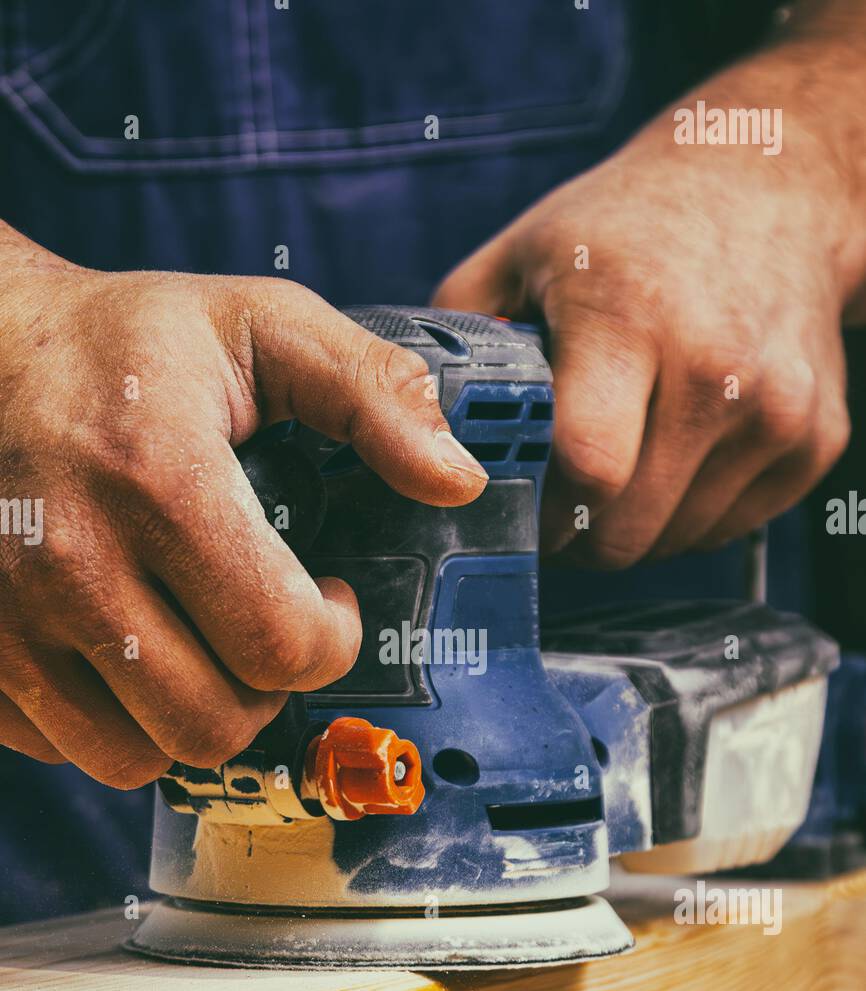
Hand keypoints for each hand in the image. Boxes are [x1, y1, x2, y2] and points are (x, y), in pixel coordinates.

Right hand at [0, 226, 485, 785]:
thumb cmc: (122, 344)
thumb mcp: (258, 327)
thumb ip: (371, 393)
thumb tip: (456, 479)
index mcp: (157, 482)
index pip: (280, 645)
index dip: (330, 635)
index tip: (325, 594)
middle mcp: (70, 562)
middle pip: (214, 724)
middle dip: (266, 689)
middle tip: (263, 627)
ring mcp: (6, 619)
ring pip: (135, 760)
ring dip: (187, 717)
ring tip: (197, 644)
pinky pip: (63, 750)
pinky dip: (109, 719)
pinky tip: (122, 649)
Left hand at [434, 67, 861, 565]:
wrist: (770, 184)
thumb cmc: (631, 225)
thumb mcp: (522, 253)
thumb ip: (460, 342)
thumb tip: (412, 429)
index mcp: (629, 318)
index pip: (586, 468)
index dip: (541, 514)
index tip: (519, 512)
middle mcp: (715, 368)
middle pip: (628, 528)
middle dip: (578, 536)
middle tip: (557, 505)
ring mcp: (777, 408)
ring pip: (678, 541)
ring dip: (634, 527)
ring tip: (620, 465)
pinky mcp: (815, 438)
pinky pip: (729, 528)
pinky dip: (690, 514)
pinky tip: (675, 454)